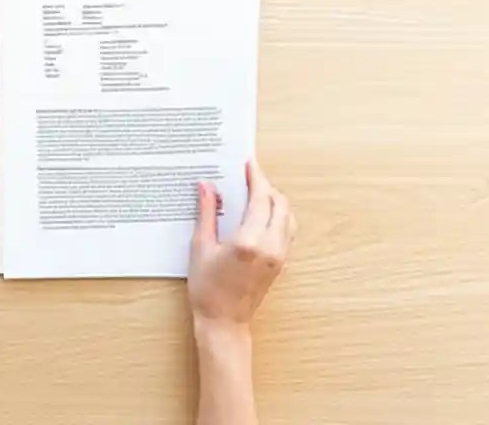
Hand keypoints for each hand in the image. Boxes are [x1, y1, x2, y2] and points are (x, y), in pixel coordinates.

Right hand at [188, 159, 295, 331]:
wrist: (223, 322)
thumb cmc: (208, 290)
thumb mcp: (201, 248)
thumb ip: (207, 213)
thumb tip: (208, 187)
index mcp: (249, 242)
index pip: (260, 198)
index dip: (255, 178)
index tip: (249, 165)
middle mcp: (270, 247)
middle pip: (279, 203)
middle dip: (266, 186)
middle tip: (249, 176)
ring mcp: (279, 256)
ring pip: (288, 216)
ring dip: (275, 200)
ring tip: (256, 193)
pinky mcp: (281, 263)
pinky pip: (287, 231)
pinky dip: (279, 216)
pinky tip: (263, 214)